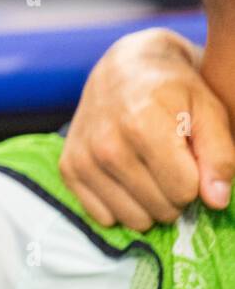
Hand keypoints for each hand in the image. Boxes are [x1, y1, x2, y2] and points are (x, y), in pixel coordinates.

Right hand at [61, 28, 233, 230]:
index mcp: (141, 126)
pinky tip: (125, 178)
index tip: (190, 158)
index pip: (184, 190)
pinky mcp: (68, 167)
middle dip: (174, 194)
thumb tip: (216, 200)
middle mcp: (106, 145)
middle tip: (171, 164)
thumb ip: (220, 156)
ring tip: (150, 172)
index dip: (196, 180)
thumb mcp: (208, 110)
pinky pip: (103, 216)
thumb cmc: (172, 89)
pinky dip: (120, 205)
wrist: (123, 69)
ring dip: (149, 203)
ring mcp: (83, 158)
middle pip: (161, 208)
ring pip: (134, 219)